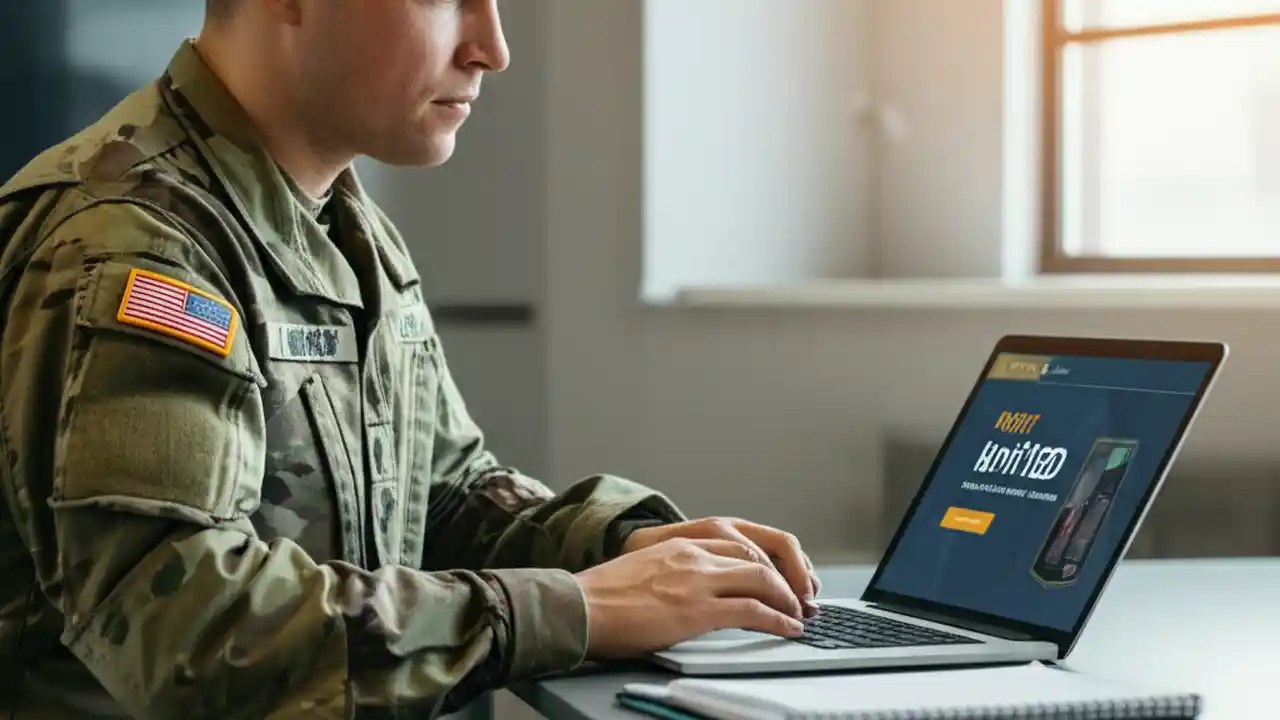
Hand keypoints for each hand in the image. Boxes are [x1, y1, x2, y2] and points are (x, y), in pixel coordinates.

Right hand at [574, 538, 805, 658]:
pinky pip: (753, 611)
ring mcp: (698, 581)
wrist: (578, 607)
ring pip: (763, 580)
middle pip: (758, 558)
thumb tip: (685, 594)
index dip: (765, 564)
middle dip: (785, 580)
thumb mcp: (642, 569)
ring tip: (797, 616)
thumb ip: (670, 573)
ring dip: (787, 600)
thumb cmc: (600, 598)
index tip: (776, 581)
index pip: (738, 545)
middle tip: (797, 600)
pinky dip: (778, 621)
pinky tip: (788, 630)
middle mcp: (693, 555)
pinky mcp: (698, 610)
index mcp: (679, 544)